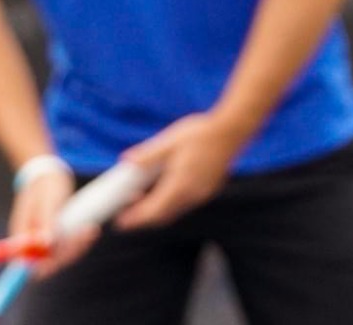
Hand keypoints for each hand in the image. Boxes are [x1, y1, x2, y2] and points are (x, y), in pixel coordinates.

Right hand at [8, 163, 91, 276]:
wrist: (48, 176)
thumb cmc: (45, 186)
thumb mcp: (47, 201)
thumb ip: (45, 222)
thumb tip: (46, 244)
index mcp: (20, 236)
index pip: (25, 264)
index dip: (42, 267)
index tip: (60, 260)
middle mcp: (30, 244)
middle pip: (47, 264)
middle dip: (68, 252)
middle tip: (86, 232)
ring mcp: (43, 243)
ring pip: (61, 257)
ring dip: (78, 246)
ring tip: (91, 229)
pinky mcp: (56, 239)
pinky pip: (68, 248)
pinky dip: (80, 241)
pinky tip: (92, 230)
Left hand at [114, 112, 250, 229]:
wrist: (232, 131)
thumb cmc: (201, 134)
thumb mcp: (170, 141)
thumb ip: (148, 155)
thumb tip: (126, 161)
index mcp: (179, 185)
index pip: (153, 211)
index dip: (135, 219)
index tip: (121, 222)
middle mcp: (192, 195)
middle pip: (163, 216)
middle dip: (144, 219)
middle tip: (127, 215)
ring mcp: (202, 194)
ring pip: (175, 211)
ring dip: (158, 211)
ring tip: (142, 200)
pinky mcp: (209, 190)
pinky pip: (186, 204)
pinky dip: (171, 204)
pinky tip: (164, 191)